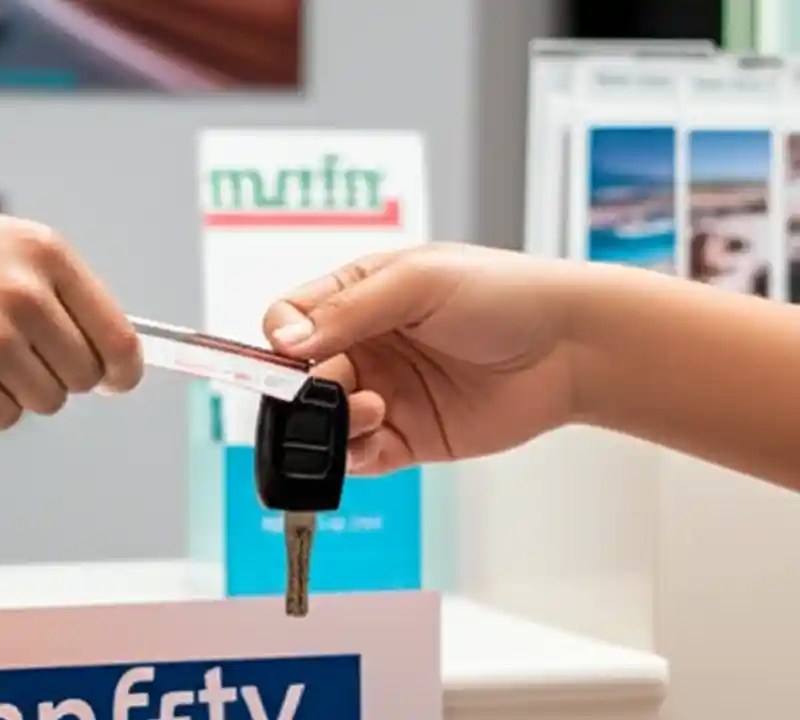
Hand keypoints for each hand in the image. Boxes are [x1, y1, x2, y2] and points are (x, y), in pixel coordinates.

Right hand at [0, 206, 141, 428]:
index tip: (119, 381)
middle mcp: (26, 295)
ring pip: (45, 401)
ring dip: (13, 390)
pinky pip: (2, 418)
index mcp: (42, 253)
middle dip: (57, 377)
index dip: (121, 368)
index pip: (116, 333)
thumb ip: (48, 284)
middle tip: (7, 357)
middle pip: (83, 375)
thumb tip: (107, 345)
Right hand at [263, 243, 579, 474]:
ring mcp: (384, 393)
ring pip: (321, 422)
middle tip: (333, 388)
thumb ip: (349, 309)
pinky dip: (353, 453)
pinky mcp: (407, 438)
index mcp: (358, 297)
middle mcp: (365, 346)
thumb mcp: (420, 283)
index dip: (281, 339)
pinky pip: (358, 456)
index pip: (289, 320)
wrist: (573, 349)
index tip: (293, 352)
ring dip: (329, 423)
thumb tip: (286, 340)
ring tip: (371, 410)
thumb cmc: (506, 295)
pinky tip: (380, 430)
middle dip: (305, 388)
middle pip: (299, 377)